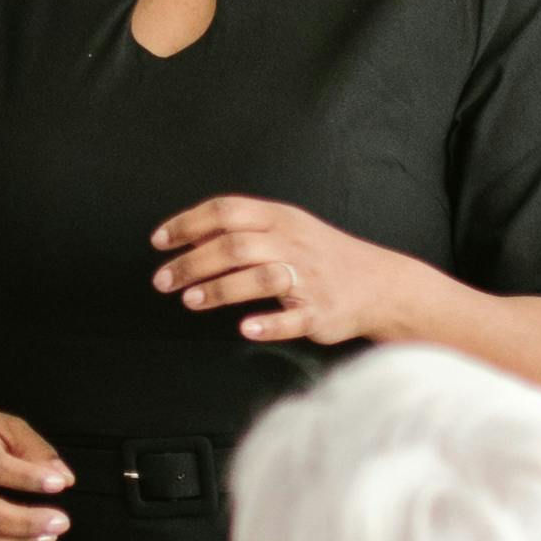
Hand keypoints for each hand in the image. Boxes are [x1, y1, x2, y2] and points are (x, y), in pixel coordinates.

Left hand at [148, 195, 411, 348]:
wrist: (380, 283)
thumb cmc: (320, 256)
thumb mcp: (286, 229)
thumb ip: (241, 229)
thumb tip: (188, 234)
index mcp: (279, 218)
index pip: (226, 211)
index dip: (188, 223)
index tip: (159, 242)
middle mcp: (292, 243)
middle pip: (235, 245)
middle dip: (192, 263)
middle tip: (162, 281)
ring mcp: (308, 278)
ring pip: (260, 277)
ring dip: (221, 289)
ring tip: (191, 301)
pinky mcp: (320, 311)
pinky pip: (293, 317)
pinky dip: (268, 323)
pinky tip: (245, 329)